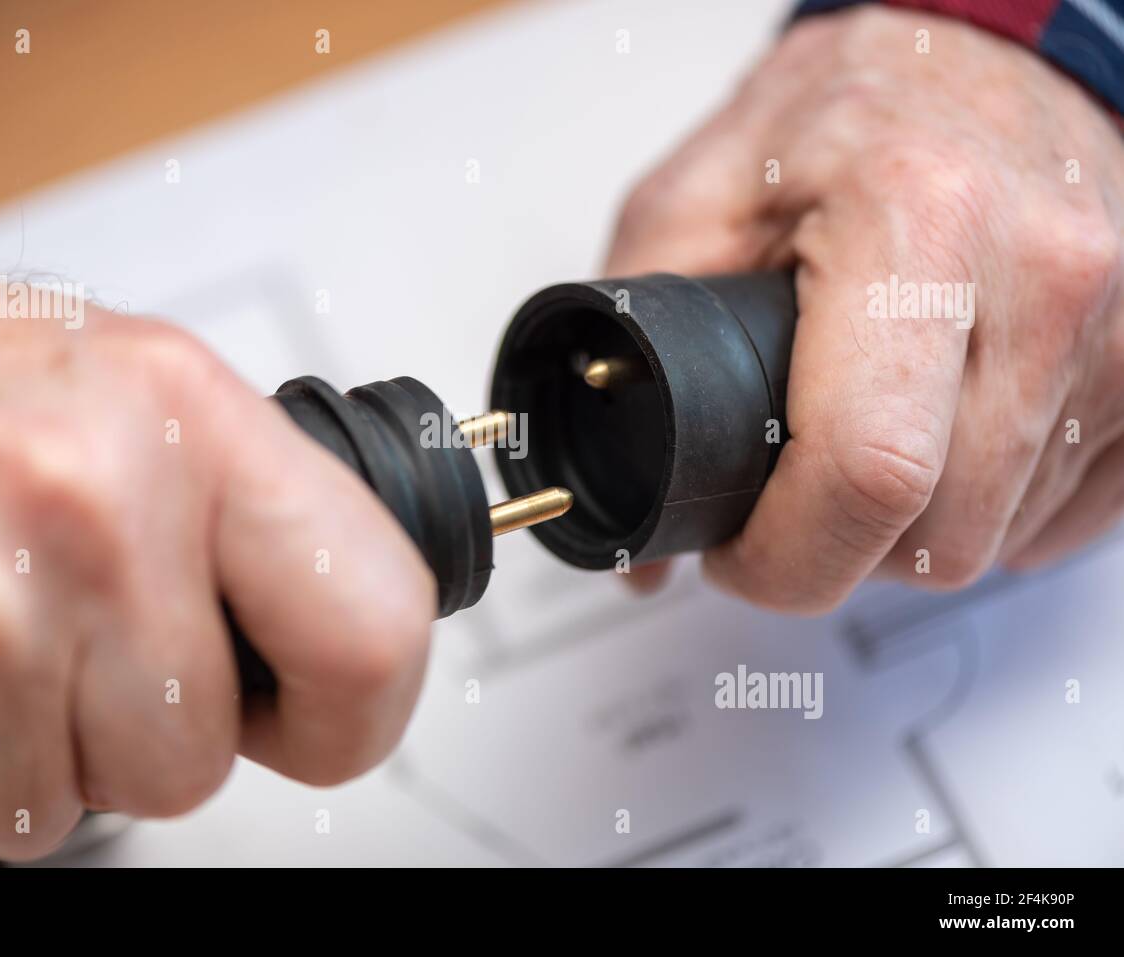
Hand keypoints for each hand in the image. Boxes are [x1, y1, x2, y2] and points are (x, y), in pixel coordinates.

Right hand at [0, 251, 434, 863]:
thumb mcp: (89, 386)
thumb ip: (217, 503)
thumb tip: (316, 626)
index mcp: (175, 409)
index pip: (371, 623)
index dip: (352, 711)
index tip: (317, 719)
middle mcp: (87, 499)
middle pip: (193, 756)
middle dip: (118, 726)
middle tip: (25, 617)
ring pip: (65, 810)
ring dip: (5, 749)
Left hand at [607, 7, 1123, 610]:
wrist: (981, 53)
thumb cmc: (846, 112)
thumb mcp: (696, 198)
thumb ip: (635, 348)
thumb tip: (632, 527)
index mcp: (915, 222)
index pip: (868, 469)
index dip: (786, 555)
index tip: (739, 553)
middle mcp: (1042, 275)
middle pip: (941, 532)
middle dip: (839, 553)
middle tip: (785, 506)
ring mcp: (1116, 326)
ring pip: (1002, 535)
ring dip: (911, 534)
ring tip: (857, 454)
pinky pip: (1071, 512)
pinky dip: (991, 512)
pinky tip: (938, 457)